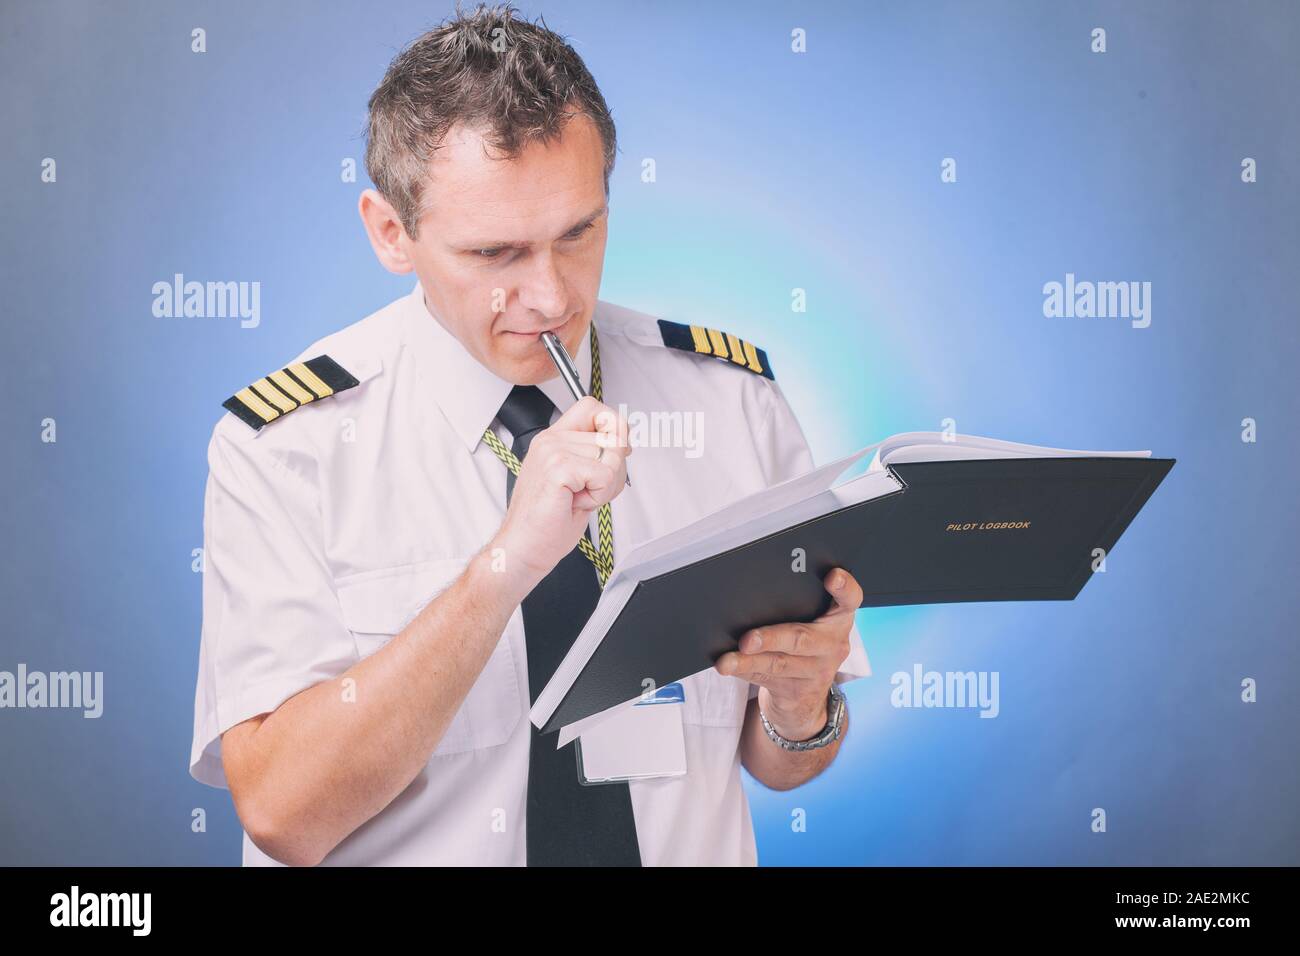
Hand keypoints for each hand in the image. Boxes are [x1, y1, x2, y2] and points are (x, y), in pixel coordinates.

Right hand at [492, 396, 630, 590]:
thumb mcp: (579, 481)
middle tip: (589, 491)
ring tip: (578, 498)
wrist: (525, 549)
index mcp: (553, 440)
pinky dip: (598, 495)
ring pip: (612, 456)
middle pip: (612, 436)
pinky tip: (575, 503)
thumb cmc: (548, 522)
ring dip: (606, 486)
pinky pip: (604, 474)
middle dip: (615, 470)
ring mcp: (553, 451)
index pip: (592, 407)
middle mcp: (551, 440)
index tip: (614, 450)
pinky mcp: (558, 468)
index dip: (612, 425)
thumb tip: (623, 442)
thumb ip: (596, 457)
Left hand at [714, 567, 861, 739]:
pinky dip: (743, 671)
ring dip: (749, 661)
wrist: (806, 699)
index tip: (832, 576)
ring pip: (779, 664)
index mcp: (838, 620)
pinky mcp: (798, 692)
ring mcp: (817, 672)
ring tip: (727, 661)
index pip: (850, 600)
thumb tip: (748, 596)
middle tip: (748, 639)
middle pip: (802, 638)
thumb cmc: (803, 646)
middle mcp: (833, 645)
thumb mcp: (809, 625)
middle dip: (771, 638)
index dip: (844, 587)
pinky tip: (728, 667)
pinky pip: (765, 679)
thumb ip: (794, 608)